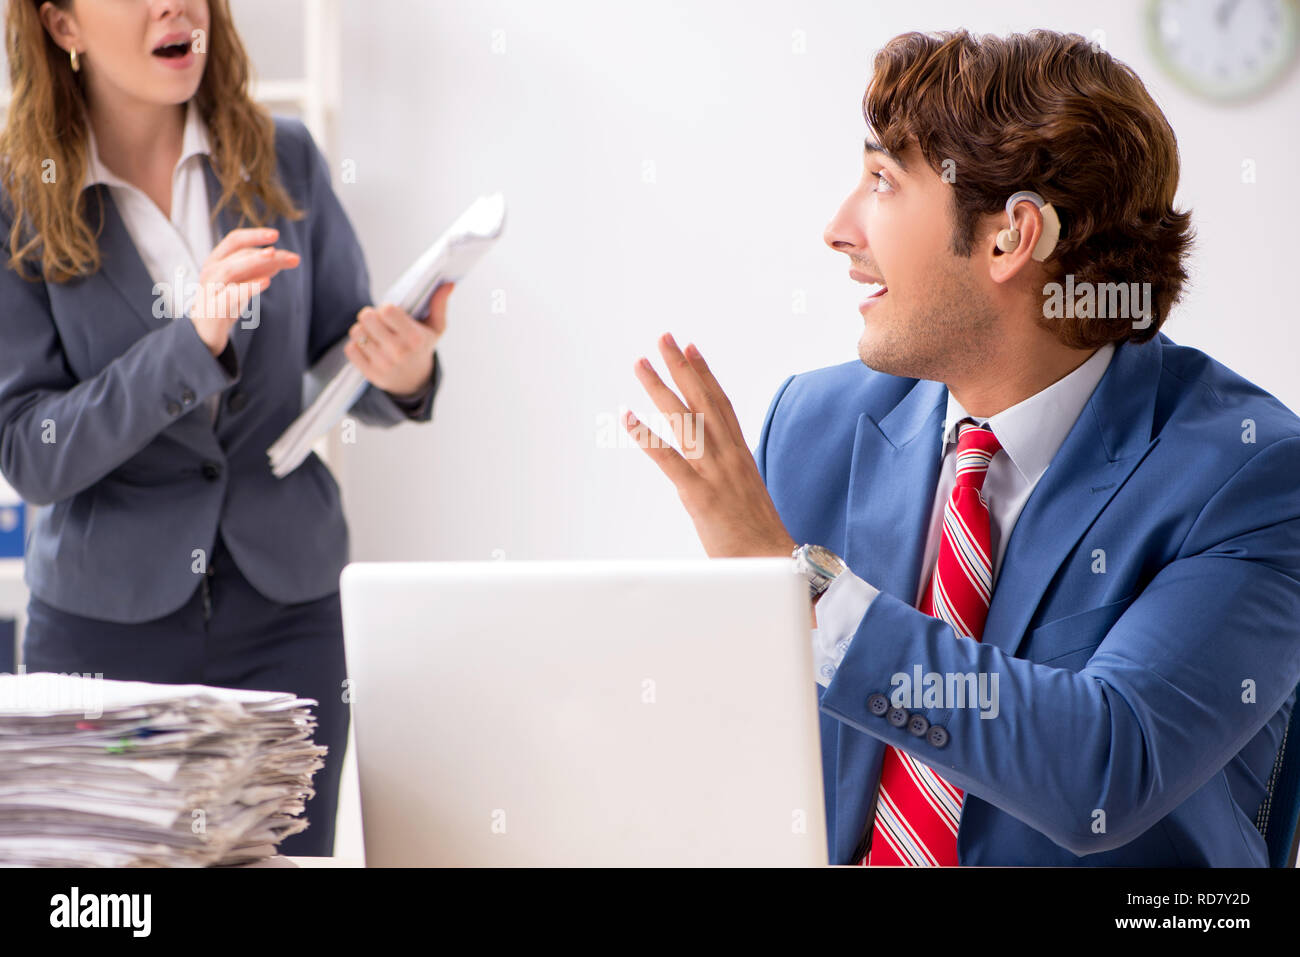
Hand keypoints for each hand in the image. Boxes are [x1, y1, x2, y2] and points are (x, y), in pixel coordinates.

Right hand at [189, 227, 299, 355]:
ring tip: (272, 256)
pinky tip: (266, 283)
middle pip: (237, 254)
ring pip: (229, 270)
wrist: (206, 330)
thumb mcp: (245, 281)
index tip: (276, 235)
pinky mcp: (214, 308)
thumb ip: (261, 269)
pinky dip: (248, 287)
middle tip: (288, 254)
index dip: (254, 235)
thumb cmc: (226, 300)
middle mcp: (211, 271)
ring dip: (252, 261)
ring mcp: (210, 289)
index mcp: (217, 260)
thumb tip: (286, 258)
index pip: (234, 240)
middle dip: (263, 251)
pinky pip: (230, 295)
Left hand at [344, 282, 453, 396]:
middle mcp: (399, 352)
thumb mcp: (435, 327)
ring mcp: (383, 364)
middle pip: (367, 318)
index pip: (387, 310)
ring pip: (357, 332)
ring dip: (362, 330)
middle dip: (370, 315)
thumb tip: (448, 283)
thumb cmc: (422, 347)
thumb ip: (439, 304)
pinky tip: (367, 346)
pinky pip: (350, 349)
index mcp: (415, 338)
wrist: (414, 381)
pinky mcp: (370, 373)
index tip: (390, 313)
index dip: (385, 308)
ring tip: (373, 333)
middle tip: (377, 321)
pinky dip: (356, 345)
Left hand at [626, 333, 797, 558]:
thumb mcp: (747, 498)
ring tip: (640, 363)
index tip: (692, 349)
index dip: (705, 375)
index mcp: (741, 456)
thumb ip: (732, 479)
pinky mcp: (700, 495)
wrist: (776, 565)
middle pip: (703, 400)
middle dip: (682, 367)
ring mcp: (715, 473)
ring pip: (684, 420)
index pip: (722, 405)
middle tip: (663, 338)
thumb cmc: (760, 539)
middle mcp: (729, 456)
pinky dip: (646, 436)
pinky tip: (627, 416)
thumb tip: (719, 475)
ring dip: (659, 388)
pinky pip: (669, 460)